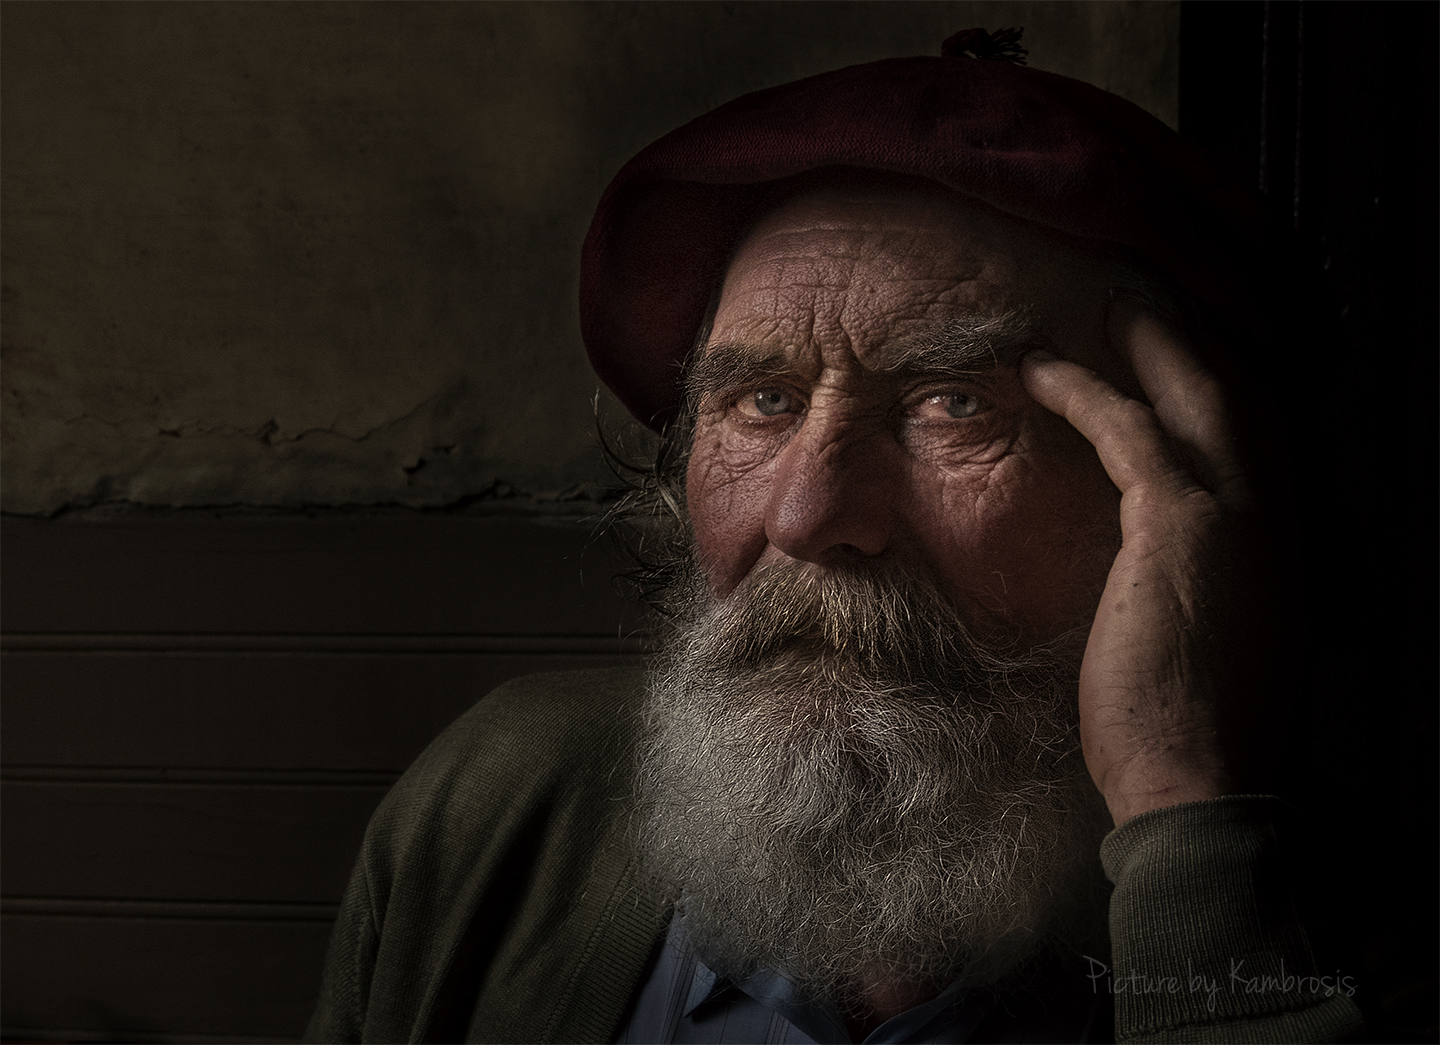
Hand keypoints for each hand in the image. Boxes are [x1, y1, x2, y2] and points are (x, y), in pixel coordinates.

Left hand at [1020, 299, 1267, 825]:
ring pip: (1200, 392)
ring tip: (1105, 308)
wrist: (1201, 785)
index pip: (1268, 439)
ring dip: (1150, 342)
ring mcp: (1241, 515)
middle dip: (1200, 342)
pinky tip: (1042, 369)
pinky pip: (1130, 428)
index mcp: (1291, 546)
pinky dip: (1085, 390)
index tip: (1185, 357)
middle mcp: (1283, 517)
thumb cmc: (1191, 729)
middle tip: (1145, 302)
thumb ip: (1205, 585)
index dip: (1231, 387)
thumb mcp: (1214, 641)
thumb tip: (1166, 566)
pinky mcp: (1182, 524)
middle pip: (1248, 394)